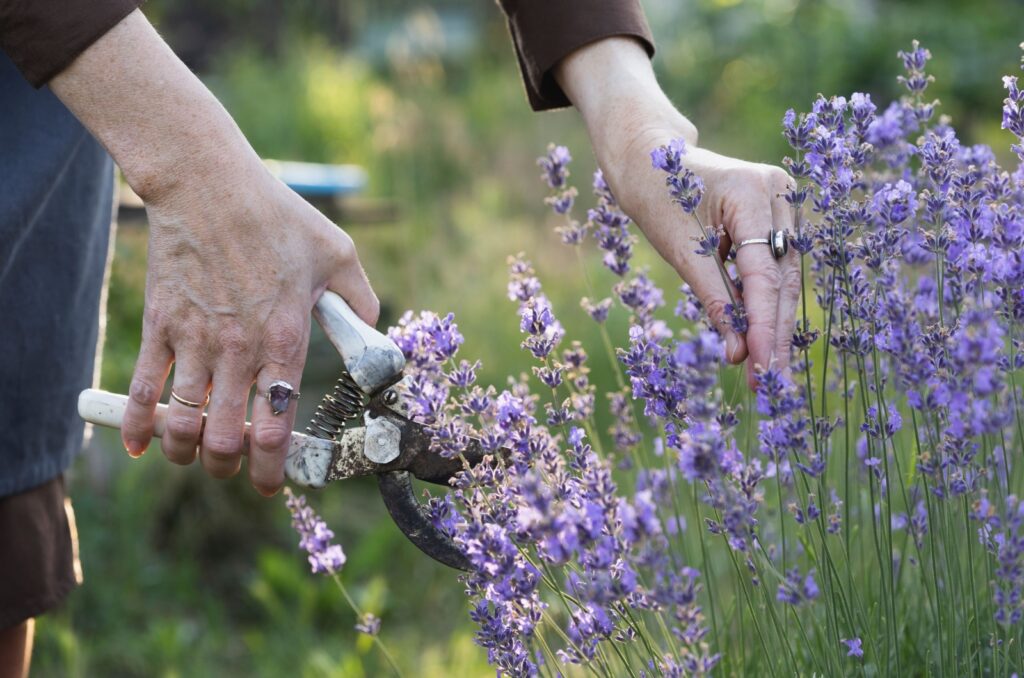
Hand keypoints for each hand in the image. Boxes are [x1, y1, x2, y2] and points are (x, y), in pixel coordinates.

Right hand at [50, 10, 378, 492]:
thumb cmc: (278, 216)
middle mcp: (239, 348)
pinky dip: (138, 427)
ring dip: (185, 453)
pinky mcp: (161, 325)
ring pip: (181, 424)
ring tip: (194, 455)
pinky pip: (142, 390)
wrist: (208, 183)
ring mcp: (194, 339)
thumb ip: (359, 301)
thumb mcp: (338, 254)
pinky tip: (140, 447)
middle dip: (227, 466)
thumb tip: (373, 337)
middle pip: (223, 438)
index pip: (278, 425)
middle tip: (233, 466)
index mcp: (285, 337)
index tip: (273, 483)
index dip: (274, 468)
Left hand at [555, 38, 799, 387]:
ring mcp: (785, 202)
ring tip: (767, 373)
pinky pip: (777, 268)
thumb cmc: (657, 195)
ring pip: (786, 278)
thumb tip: (736, 353)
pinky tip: (764, 341)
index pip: (766, 275)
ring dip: (775, 325)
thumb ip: (713, 300)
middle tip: (768, 384)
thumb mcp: (681, 251)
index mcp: (754, 193)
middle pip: (784, 280)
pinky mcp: (779, 215)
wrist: (650, 154)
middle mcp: (781, 194)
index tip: (759, 369)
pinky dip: (768, 303)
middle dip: (775, 335)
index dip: (764, 327)